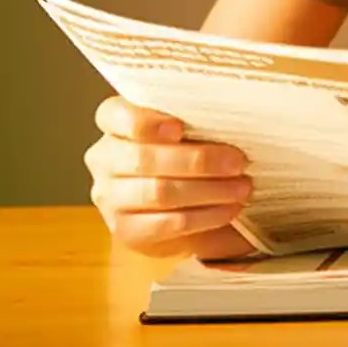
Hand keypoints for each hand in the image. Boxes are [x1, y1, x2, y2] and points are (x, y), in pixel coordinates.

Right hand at [84, 95, 256, 259]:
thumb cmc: (188, 156)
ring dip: (208, 190)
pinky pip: (167, 224)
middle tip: (238, 162)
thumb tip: (237, 119)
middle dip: (198, 160)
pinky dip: (205, 216)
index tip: (178, 127)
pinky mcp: (127, 230)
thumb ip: (198, 123)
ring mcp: (111, 197)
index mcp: (115, 124)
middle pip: (144, 158)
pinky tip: (229, 209)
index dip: (144, 122)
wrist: (181, 207)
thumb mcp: (190, 131)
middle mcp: (105, 159)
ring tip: (242, 188)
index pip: (115, 115)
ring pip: (158, 192)